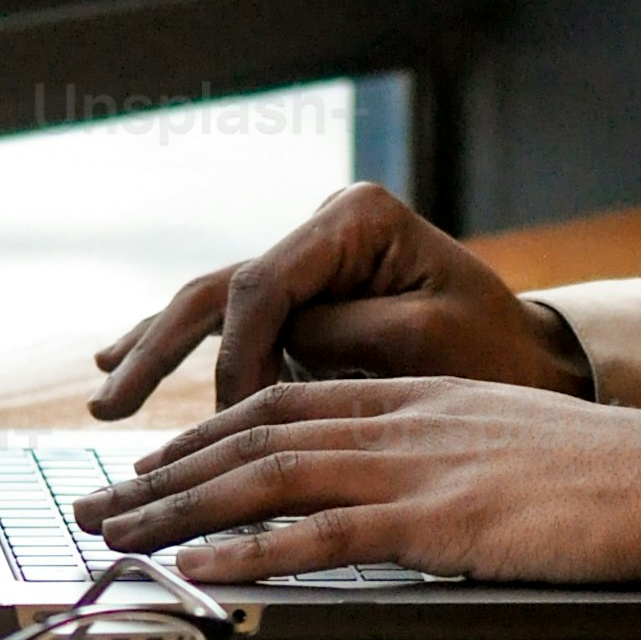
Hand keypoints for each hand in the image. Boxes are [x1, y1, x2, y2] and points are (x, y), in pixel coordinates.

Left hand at [71, 379, 640, 586]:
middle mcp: (403, 421)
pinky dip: (246, 552)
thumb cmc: (614, 478)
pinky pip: (320, 534)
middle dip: (164, 473)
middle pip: (254, 434)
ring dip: (177, 511)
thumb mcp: (513, 448)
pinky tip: (193, 569)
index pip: (287, 402)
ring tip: (112, 538)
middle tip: (96, 505)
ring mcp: (417, 468)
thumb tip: (410, 502)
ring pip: (267, 478)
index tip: (157, 464)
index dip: (209, 432)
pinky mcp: (438, 521)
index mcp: (420, 399)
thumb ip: (450, 462)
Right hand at [88, 185, 591, 416]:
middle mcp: (324, 230)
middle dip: (163, 349)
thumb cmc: (496, 354)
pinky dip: (184, 352)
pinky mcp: (306, 306)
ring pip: (213, 306)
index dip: (237, 356)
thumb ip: (337, 339)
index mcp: (357, 218)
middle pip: (222, 288)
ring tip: (107, 397)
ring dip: (156, 350)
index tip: (229, 421)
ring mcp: (311, 266)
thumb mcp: (424, 343)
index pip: (265, 285)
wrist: (533, 365)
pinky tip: (122, 363)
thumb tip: (259, 361)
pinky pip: (231, 327)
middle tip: (111, 404)